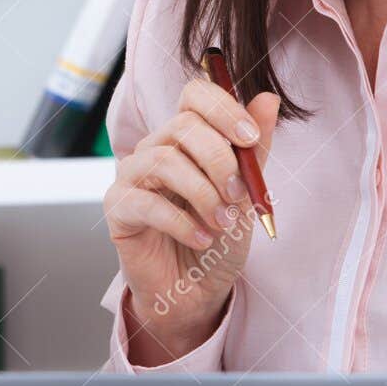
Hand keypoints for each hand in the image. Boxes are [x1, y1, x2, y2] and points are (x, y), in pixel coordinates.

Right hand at [104, 76, 279, 354]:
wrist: (196, 289)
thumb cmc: (218, 236)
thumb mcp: (246, 192)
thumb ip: (254, 149)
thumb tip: (268, 100)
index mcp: (186, 136)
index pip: (195, 96)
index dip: (223, 109)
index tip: (250, 139)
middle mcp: (155, 147)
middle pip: (183, 126)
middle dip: (221, 161)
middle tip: (240, 195)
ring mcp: (132, 175)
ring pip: (165, 161)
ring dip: (204, 194)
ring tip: (224, 222)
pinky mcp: (118, 208)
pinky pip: (147, 203)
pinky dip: (183, 223)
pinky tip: (203, 239)